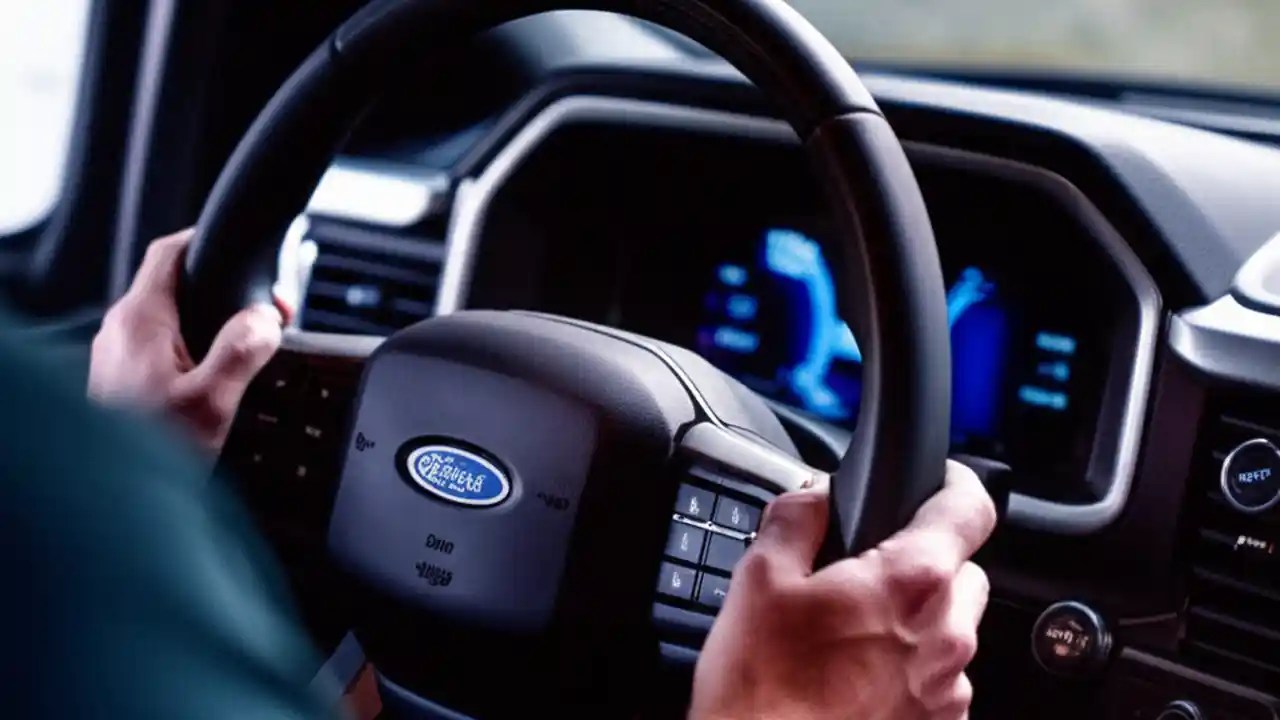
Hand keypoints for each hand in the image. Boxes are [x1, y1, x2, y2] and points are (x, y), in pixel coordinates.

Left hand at [89, 229, 282, 450]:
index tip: (243, 250)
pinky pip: (164, 349)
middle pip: (175, 286)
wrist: (108, 504)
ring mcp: (118, 357)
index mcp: (140, 321)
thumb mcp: (211, 403)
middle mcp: (121, 331)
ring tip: (251, 346)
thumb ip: (242, 351)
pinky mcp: (122, 382)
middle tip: (267, 313)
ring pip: (171, 319)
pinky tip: (220, 377)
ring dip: (212, 324)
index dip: (207, 241)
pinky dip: (196, 350)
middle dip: (224, 292)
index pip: (170, 253)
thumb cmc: (149, 453)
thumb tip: (266, 319)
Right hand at [690, 461, 996, 719]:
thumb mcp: (758, 580)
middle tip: (865, 578)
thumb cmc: (760, 692)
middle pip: (966, 572)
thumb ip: (799, 517)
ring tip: (851, 640)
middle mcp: (947, 639)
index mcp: (911, 585)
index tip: (943, 481)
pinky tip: (856, 681)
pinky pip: (940, 682)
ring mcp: (948, 693)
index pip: (971, 509)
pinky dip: (910, 673)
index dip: (956, 484)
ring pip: (953, 631)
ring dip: (917, 624)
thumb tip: (820, 493)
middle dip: (925, 564)